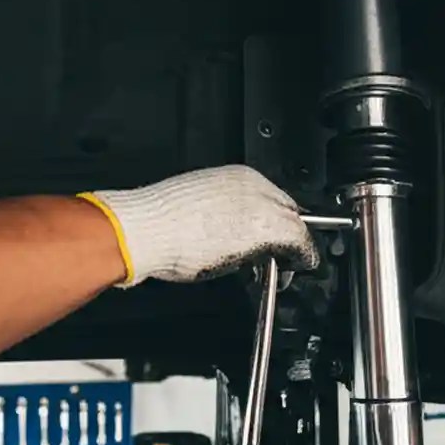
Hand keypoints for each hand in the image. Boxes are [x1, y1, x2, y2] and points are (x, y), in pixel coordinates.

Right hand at [79, 166, 318, 285]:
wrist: (142, 229)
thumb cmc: (157, 223)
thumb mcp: (195, 208)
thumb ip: (222, 217)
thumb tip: (230, 236)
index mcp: (236, 176)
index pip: (272, 199)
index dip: (275, 224)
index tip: (273, 241)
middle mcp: (254, 185)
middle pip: (288, 210)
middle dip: (287, 237)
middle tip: (282, 258)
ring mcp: (261, 206)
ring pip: (296, 225)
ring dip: (292, 248)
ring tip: (277, 268)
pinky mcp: (268, 230)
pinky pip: (299, 243)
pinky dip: (302, 257)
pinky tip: (295, 268)